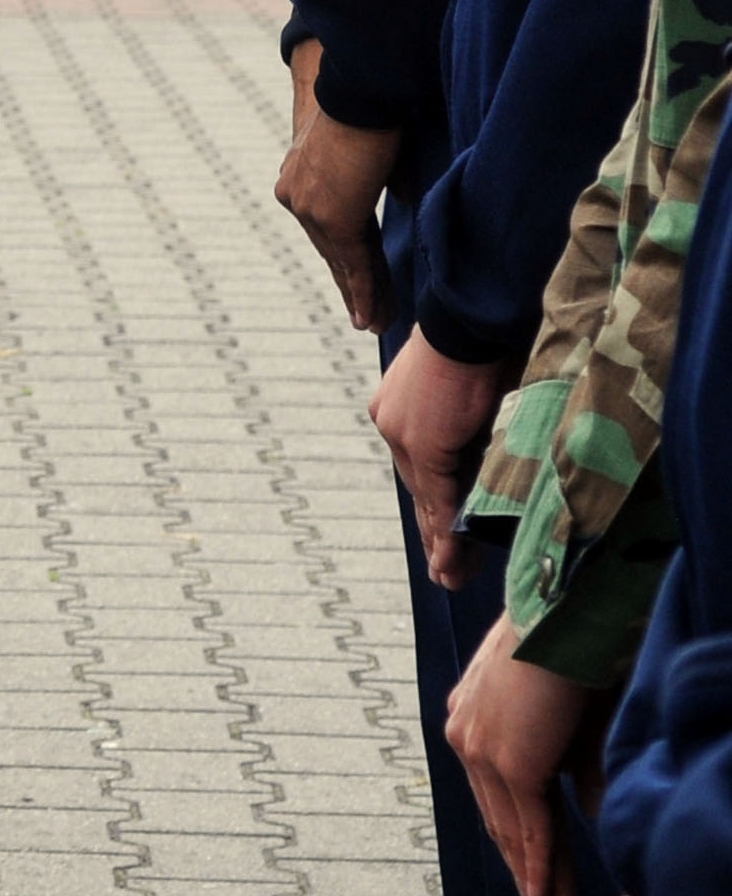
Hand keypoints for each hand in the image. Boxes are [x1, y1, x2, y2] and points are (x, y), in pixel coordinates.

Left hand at [276, 43, 400, 332]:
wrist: (358, 86)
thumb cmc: (373, 106)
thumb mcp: (376, 153)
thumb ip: (383, 183)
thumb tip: (403, 202)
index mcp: (303, 180)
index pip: (331, 229)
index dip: (348, 260)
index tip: (360, 285)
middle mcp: (297, 196)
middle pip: (333, 251)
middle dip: (353, 286)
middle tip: (370, 318)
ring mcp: (309, 207)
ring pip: (342, 261)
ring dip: (363, 296)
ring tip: (376, 325)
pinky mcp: (330, 215)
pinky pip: (353, 261)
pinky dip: (366, 290)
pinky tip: (373, 317)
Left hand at [374, 335, 503, 588]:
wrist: (472, 317)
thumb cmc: (483, 340)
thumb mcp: (479, 390)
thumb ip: (481, 425)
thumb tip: (500, 453)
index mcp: (403, 408)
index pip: (422, 468)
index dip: (436, 504)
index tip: (447, 536)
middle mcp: (394, 421)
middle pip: (421, 489)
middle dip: (437, 533)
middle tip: (448, 573)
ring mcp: (403, 432)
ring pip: (427, 498)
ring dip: (443, 542)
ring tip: (450, 578)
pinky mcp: (421, 441)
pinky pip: (437, 495)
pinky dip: (448, 528)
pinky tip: (452, 558)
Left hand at [449, 611, 604, 895]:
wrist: (558, 612)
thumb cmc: (567, 646)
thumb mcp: (563, 712)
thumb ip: (570, 762)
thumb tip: (586, 807)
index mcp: (471, 724)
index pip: (501, 797)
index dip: (521, 841)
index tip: (537, 878)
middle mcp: (468, 741)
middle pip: (504, 822)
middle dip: (528, 873)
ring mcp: (484, 754)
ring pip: (515, 831)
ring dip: (538, 880)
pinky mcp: (510, 763)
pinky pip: (530, 825)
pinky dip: (542, 864)